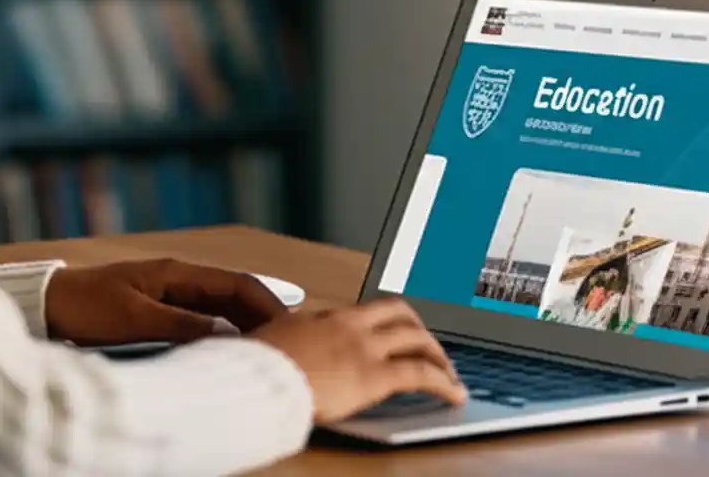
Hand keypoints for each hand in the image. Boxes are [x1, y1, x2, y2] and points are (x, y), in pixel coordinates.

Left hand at [45, 259, 286, 345]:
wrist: (50, 305)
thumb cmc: (86, 305)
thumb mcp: (133, 316)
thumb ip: (179, 324)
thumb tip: (225, 332)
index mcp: (178, 273)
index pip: (237, 283)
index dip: (266, 303)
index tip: (288, 325)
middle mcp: (181, 281)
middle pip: (235, 296)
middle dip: (263, 316)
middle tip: (286, 343)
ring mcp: (173, 296)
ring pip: (222, 310)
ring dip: (245, 327)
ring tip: (266, 350)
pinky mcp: (163, 312)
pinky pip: (204, 322)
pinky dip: (223, 335)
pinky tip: (231, 352)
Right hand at [252, 297, 466, 422]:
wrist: (257, 380)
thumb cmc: (255, 367)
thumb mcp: (269, 343)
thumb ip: (288, 342)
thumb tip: (282, 345)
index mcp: (324, 318)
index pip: (366, 313)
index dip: (385, 324)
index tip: (392, 335)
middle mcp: (350, 325)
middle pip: (400, 313)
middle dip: (420, 329)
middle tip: (430, 347)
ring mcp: (365, 348)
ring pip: (418, 339)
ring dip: (439, 355)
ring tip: (450, 374)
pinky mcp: (375, 376)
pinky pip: (422, 375)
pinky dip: (444, 383)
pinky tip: (454, 395)